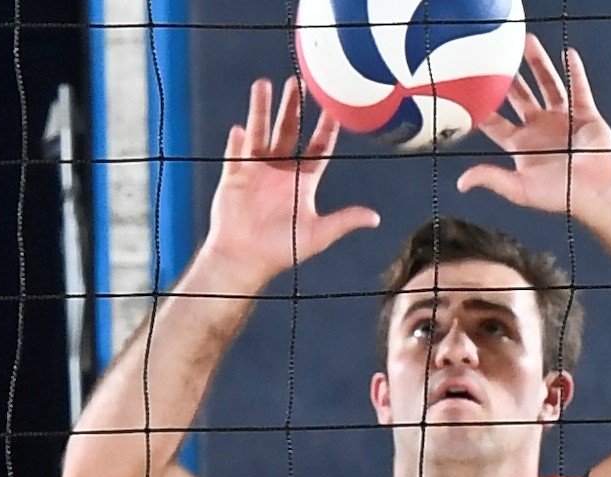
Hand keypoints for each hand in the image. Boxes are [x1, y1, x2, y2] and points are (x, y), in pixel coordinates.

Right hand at [200, 77, 379, 285]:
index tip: (332, 106)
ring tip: (263, 85)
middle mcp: (280, 170)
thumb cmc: (282, 249)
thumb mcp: (317, 234)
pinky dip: (238, 143)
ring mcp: (256, 171)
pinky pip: (236, 155)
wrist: (245, 259)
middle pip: (288, 131)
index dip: (326, 127)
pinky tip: (241, 130)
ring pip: (260, 133)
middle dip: (292, 107)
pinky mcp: (234, 177)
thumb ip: (344, 221)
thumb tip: (375, 218)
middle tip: (296, 81)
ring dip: (261, 110)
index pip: (317, 147)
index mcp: (302, 181)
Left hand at [456, 36, 610, 216]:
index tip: (470, 91)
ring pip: (548, 85)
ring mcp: (563, 120)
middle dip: (510, 79)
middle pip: (520, 98)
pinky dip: (575, 71)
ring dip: (539, 64)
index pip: (497, 124)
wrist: (597, 190)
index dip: (483, 110)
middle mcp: (541, 130)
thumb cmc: (561, 195)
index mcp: (523, 146)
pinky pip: (579, 88)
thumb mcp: (519, 189)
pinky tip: (568, 54)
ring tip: (528, 43)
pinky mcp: (585, 115)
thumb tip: (461, 183)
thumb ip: (491, 178)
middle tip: (498, 58)